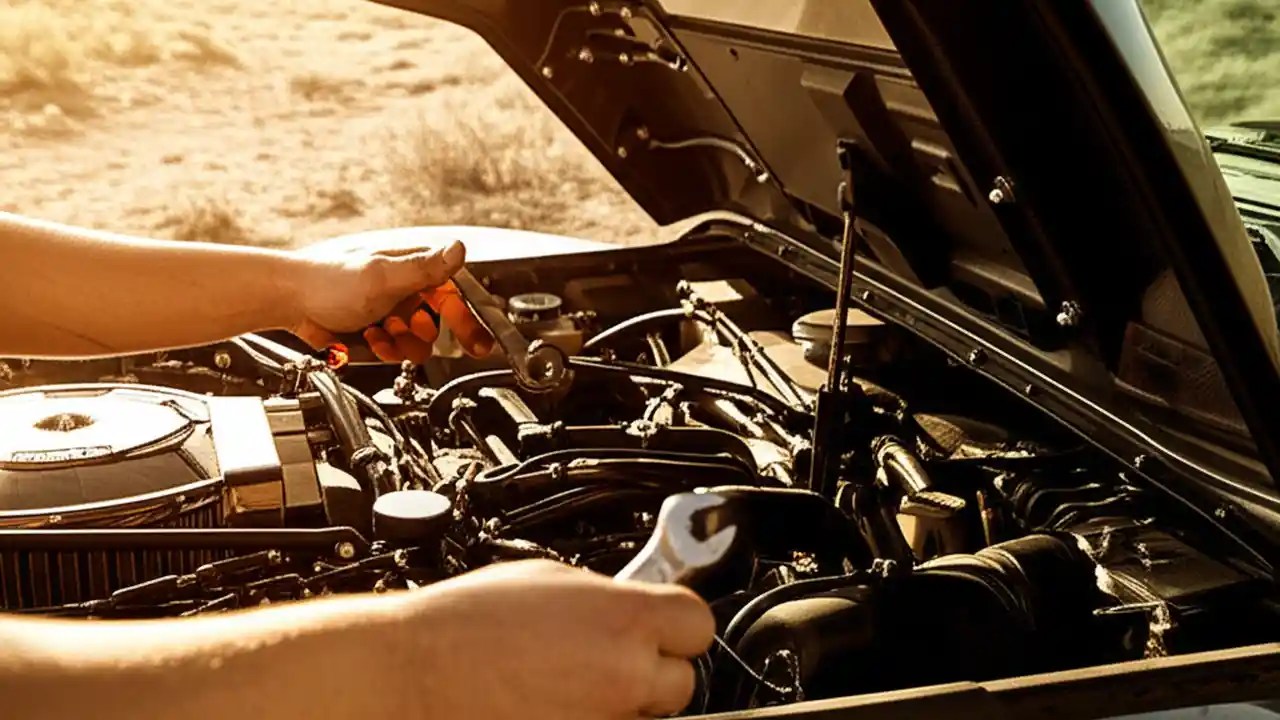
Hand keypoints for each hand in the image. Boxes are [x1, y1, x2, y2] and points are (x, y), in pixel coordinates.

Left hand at [287, 237, 492, 361]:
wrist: (288, 303)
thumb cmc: (327, 281)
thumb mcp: (381, 275)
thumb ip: (424, 268)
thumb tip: (459, 250)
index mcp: (414, 269)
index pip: (456, 297)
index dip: (469, 321)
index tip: (478, 344)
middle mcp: (407, 290)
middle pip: (440, 326)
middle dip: (422, 333)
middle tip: (406, 326)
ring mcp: (392, 313)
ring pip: (419, 345)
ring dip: (400, 344)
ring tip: (379, 332)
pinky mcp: (378, 333)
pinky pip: (396, 354)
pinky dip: (383, 351)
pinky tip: (367, 339)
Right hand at [392, 560, 714, 719]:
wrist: (413, 673)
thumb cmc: (466, 624)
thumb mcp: (551, 578)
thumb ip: (609, 597)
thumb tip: (633, 607)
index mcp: (625, 619)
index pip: (699, 624)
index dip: (677, 625)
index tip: (661, 627)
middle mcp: (625, 675)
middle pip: (681, 681)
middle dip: (650, 671)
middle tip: (606, 660)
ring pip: (644, 716)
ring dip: (620, 703)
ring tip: (568, 684)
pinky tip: (553, 705)